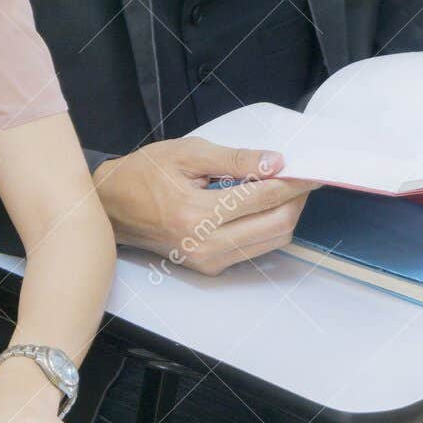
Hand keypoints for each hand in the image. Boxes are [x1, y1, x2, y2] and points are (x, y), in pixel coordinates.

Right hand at [93, 138, 320, 275]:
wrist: (111, 208)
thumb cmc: (144, 175)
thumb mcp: (187, 154)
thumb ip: (236, 159)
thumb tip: (277, 163)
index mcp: (197, 214)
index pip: (264, 198)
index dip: (294, 182)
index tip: (311, 169)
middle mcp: (206, 245)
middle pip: (277, 225)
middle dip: (297, 200)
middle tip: (303, 179)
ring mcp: (209, 261)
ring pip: (272, 242)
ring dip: (287, 215)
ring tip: (285, 190)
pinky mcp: (210, 268)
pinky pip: (256, 249)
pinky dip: (268, 227)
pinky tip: (265, 207)